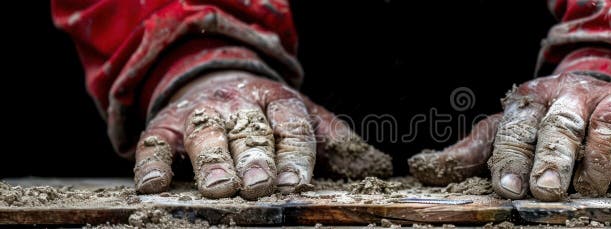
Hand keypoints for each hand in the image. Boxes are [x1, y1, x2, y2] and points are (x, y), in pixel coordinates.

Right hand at [133, 70, 391, 198]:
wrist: (216, 78)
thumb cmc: (268, 114)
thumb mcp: (305, 118)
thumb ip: (337, 142)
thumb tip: (379, 170)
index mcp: (279, 102)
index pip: (292, 125)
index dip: (295, 153)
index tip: (296, 182)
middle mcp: (240, 105)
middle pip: (249, 131)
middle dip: (255, 158)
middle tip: (260, 185)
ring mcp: (201, 114)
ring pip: (206, 135)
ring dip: (212, 161)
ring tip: (220, 188)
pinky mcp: (164, 126)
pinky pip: (154, 143)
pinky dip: (152, 162)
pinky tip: (156, 185)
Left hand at [410, 73, 610, 200]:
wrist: (599, 93)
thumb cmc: (542, 125)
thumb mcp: (503, 134)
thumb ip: (470, 153)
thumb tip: (421, 168)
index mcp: (530, 102)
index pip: (517, 127)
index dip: (511, 158)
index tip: (506, 187)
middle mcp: (570, 97)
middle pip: (560, 126)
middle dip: (552, 160)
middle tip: (546, 191)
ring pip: (608, 125)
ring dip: (599, 158)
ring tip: (589, 186)